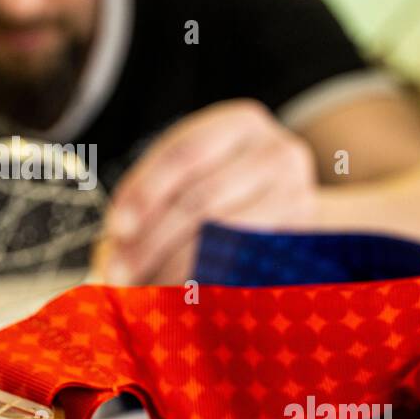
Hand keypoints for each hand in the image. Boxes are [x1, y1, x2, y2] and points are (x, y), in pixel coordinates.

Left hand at [95, 99, 317, 284]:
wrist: (288, 206)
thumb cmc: (221, 187)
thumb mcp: (190, 172)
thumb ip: (152, 192)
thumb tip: (114, 243)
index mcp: (240, 122)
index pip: (183, 153)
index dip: (145, 192)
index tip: (116, 230)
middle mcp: (277, 151)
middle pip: (200, 199)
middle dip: (151, 242)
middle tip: (118, 275)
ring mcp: (298, 194)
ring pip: (224, 236)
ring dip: (175, 268)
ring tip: (142, 289)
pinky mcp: (304, 237)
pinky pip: (247, 264)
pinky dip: (208, 282)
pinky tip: (180, 296)